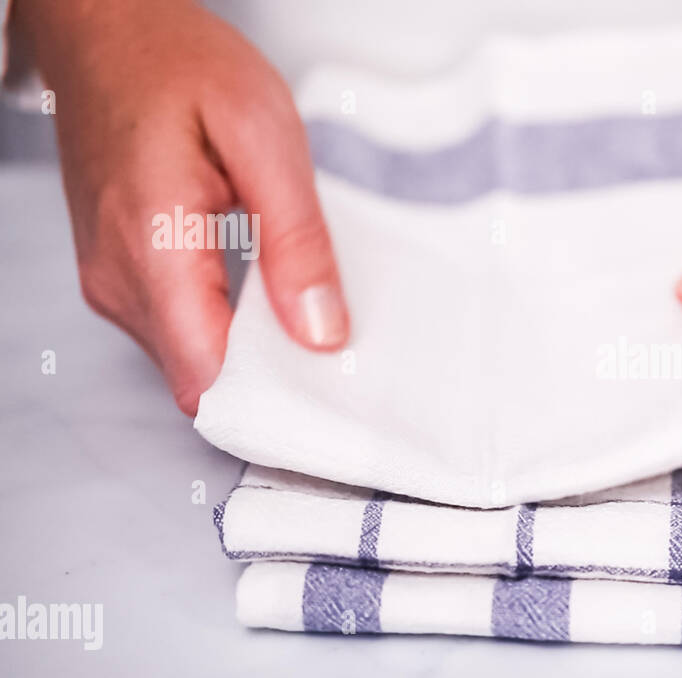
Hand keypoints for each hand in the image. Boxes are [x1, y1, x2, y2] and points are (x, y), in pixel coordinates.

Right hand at [15, 0, 348, 414]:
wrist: (109, 29)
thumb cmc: (179, 64)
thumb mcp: (266, 137)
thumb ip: (296, 241)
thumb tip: (320, 331)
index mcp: (154, 247)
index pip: (210, 381)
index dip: (274, 400)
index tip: (329, 393)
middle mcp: (118, 278)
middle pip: (204, 381)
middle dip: (273, 376)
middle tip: (335, 346)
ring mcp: (112, 279)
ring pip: (193, 360)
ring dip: (252, 350)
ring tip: (301, 307)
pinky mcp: (120, 272)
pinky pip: (181, 329)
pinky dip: (229, 324)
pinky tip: (266, 292)